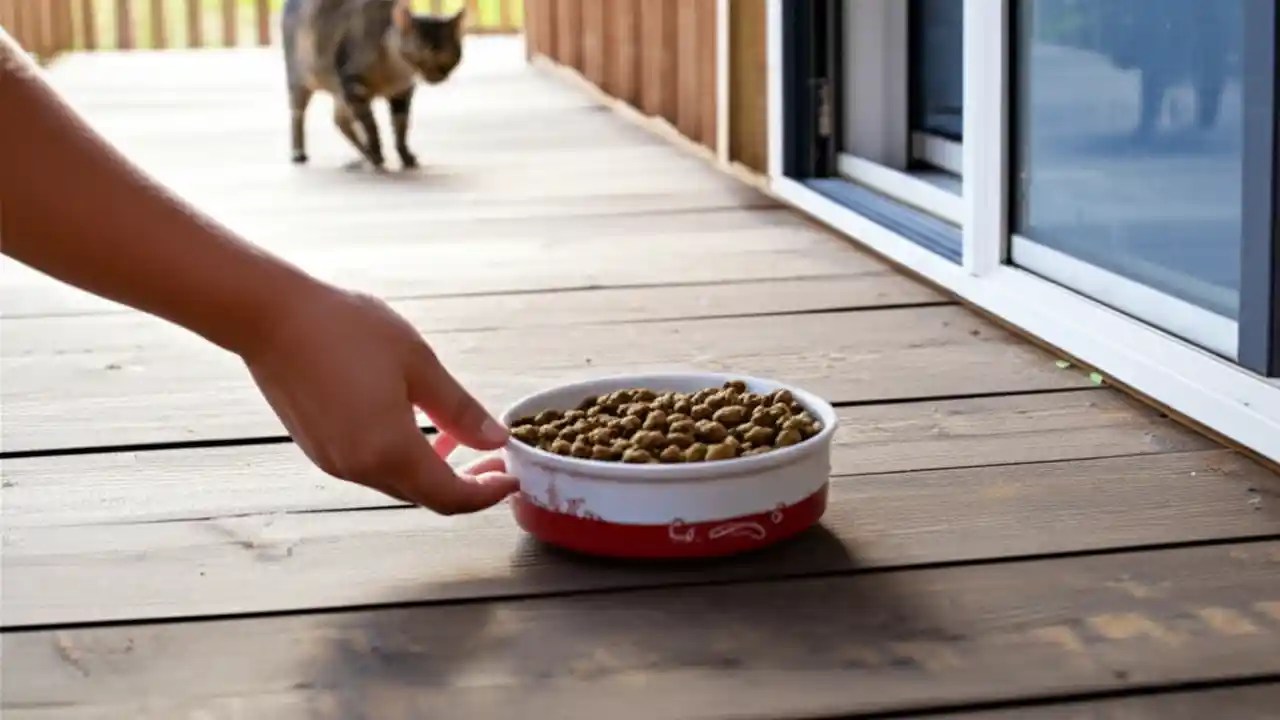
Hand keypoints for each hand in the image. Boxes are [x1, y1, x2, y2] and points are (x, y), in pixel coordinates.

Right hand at [240, 284, 517, 513]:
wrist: (270, 316)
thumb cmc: (345, 329)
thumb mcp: (418, 364)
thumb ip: (460, 409)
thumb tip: (495, 439)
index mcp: (389, 451)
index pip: (451, 496)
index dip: (487, 493)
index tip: (513, 478)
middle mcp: (359, 469)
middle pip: (426, 496)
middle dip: (466, 484)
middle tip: (495, 460)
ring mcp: (334, 462)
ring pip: (398, 484)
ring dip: (434, 471)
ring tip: (461, 439)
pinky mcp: (319, 449)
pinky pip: (372, 468)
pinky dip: (403, 460)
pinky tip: (418, 429)